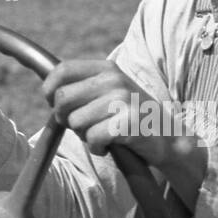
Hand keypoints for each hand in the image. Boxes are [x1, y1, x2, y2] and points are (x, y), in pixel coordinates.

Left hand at [42, 59, 170, 165]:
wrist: (167, 138)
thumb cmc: (130, 117)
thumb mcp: (110, 92)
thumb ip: (83, 88)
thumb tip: (49, 93)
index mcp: (106, 69)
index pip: (62, 70)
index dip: (50, 90)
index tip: (53, 105)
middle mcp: (114, 80)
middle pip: (63, 99)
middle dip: (65, 118)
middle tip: (82, 126)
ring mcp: (123, 100)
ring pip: (76, 122)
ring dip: (84, 136)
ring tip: (102, 135)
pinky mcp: (129, 122)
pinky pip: (93, 138)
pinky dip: (97, 148)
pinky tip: (110, 145)